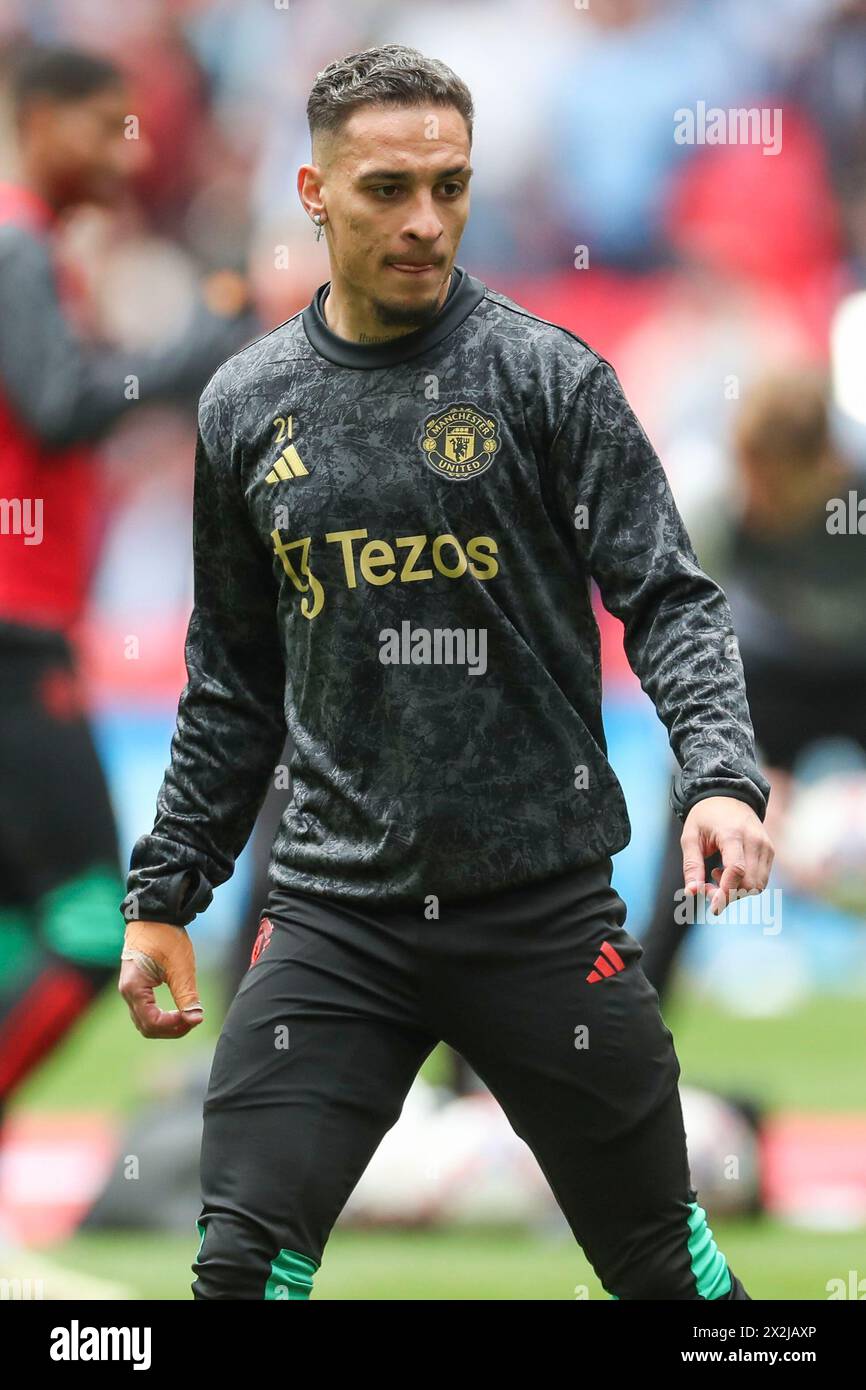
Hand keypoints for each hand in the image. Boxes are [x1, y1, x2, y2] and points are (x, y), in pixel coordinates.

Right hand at [119, 920, 203, 1038]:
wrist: (153, 915)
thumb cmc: (165, 937)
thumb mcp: (181, 966)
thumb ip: (187, 995)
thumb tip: (196, 1020)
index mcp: (134, 988)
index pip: (152, 1022)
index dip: (174, 1026)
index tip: (194, 1018)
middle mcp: (127, 992)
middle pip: (146, 1027)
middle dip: (171, 1029)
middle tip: (194, 1020)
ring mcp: (129, 990)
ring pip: (144, 1022)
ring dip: (166, 1025)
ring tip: (188, 1017)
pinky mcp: (135, 987)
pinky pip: (145, 1011)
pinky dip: (161, 1017)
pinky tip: (178, 1011)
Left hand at [681, 796, 773, 915]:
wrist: (729, 796)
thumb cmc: (705, 817)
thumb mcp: (690, 837)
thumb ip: (691, 865)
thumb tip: (691, 893)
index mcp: (732, 834)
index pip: (736, 870)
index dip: (726, 893)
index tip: (713, 908)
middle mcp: (755, 840)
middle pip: (749, 883)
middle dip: (728, 895)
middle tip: (707, 886)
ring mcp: (766, 846)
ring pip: (758, 885)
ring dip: (737, 892)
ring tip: (717, 876)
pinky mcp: (770, 851)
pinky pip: (762, 880)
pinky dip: (746, 885)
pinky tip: (729, 872)